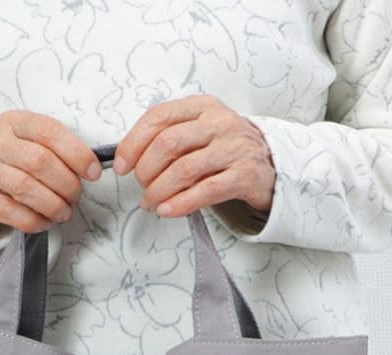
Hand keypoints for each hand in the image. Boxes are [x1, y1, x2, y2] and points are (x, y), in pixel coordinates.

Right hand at [0, 110, 102, 233]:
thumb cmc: (8, 159)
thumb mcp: (26, 141)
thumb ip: (55, 149)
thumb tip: (90, 169)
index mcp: (14, 122)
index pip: (49, 131)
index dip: (76, 153)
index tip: (93, 172)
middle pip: (40, 162)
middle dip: (66, 184)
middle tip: (75, 196)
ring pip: (26, 188)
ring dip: (53, 205)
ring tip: (64, 212)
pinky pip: (12, 213)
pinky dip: (35, 221)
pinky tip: (45, 222)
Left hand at [113, 94, 274, 218]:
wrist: (270, 166)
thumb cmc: (224, 151)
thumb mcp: (199, 132)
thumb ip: (169, 137)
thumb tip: (128, 160)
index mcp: (201, 106)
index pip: (158, 117)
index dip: (133, 143)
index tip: (121, 165)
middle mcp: (219, 122)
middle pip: (168, 144)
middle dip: (146, 170)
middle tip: (142, 187)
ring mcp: (234, 148)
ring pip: (184, 169)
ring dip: (159, 191)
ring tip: (150, 204)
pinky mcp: (245, 175)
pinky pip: (206, 191)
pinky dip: (181, 203)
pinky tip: (167, 211)